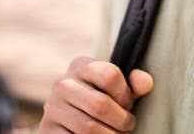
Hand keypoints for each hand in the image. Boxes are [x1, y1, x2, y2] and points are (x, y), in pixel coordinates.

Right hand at [38, 57, 153, 132]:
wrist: (70, 122)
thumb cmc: (103, 102)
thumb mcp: (120, 91)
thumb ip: (135, 84)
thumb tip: (146, 83)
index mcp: (80, 65)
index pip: (109, 74)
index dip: (125, 94)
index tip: (128, 105)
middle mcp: (62, 83)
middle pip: (99, 104)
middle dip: (121, 121)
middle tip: (128, 127)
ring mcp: (51, 107)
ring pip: (88, 128)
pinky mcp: (47, 130)